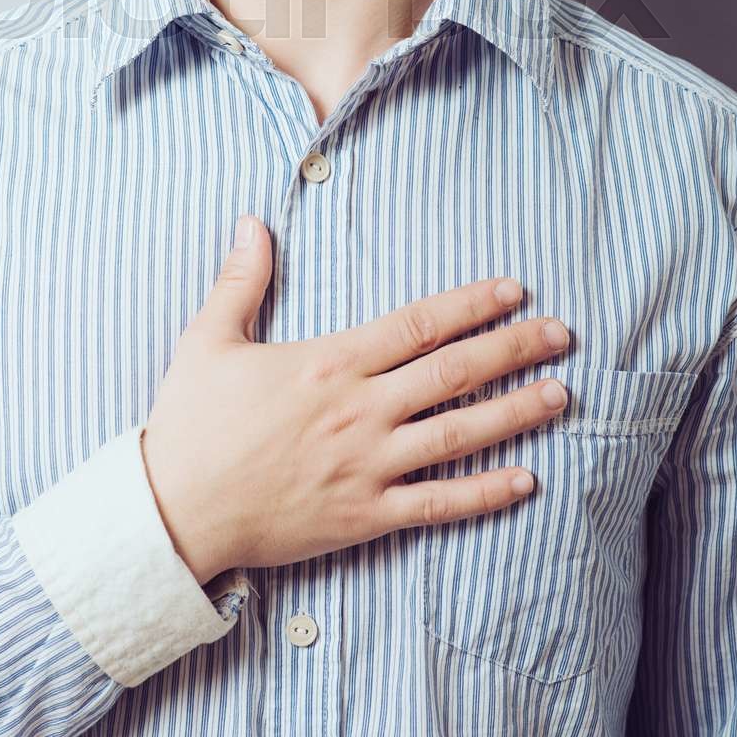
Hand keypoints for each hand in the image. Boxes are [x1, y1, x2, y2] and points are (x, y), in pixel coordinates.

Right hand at [141, 214, 570, 584]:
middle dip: (514, 349)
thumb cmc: (190, 424)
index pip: (418, 324)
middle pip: (454, 372)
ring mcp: (368, 466)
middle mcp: (360, 410)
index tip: (514, 290)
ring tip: (560, 394)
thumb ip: (240, 279)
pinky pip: (438, 504)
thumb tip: (252, 219)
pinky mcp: (365, 516)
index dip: (471, 305)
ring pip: (459, 434)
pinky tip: (525, 481)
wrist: (173, 511)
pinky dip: (484, 493)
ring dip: (515, 412)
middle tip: (562, 334)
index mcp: (330, 363)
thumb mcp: (208, 338)